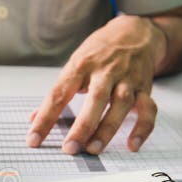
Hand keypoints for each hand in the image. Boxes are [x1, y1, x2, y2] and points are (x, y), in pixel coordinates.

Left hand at [27, 15, 165, 154]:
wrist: (134, 32)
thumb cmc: (99, 52)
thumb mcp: (74, 65)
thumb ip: (58, 93)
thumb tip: (34, 118)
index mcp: (81, 66)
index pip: (58, 94)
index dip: (44, 118)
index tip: (33, 140)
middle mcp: (105, 71)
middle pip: (95, 98)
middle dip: (83, 126)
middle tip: (70, 148)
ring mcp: (127, 79)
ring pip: (121, 104)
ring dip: (107, 129)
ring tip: (94, 149)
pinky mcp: (144, 88)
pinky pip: (148, 110)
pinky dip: (142, 129)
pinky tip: (132, 145)